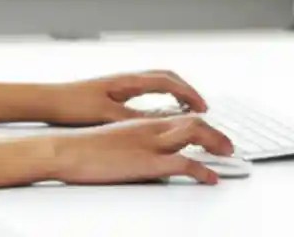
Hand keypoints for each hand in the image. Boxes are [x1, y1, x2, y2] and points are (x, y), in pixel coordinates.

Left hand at [45, 70, 209, 125]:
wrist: (48, 99)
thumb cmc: (73, 105)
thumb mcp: (108, 115)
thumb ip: (136, 118)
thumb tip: (163, 121)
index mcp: (128, 81)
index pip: (168, 81)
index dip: (189, 93)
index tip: (203, 107)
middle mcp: (126, 78)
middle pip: (166, 77)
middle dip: (187, 91)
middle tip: (202, 107)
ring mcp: (120, 84)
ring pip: (156, 83)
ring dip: (175, 94)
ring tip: (187, 110)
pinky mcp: (113, 92)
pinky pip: (145, 91)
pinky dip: (160, 98)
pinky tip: (159, 113)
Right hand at [48, 114, 233, 184]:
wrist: (65, 151)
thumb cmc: (82, 148)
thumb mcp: (111, 137)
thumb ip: (130, 139)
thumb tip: (140, 148)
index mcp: (139, 121)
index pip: (178, 115)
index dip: (198, 121)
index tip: (209, 131)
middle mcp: (149, 127)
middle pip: (192, 121)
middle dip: (214, 132)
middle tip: (226, 144)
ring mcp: (150, 143)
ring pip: (195, 134)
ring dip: (215, 143)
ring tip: (227, 154)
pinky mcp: (147, 162)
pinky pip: (184, 164)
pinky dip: (203, 170)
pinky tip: (211, 177)